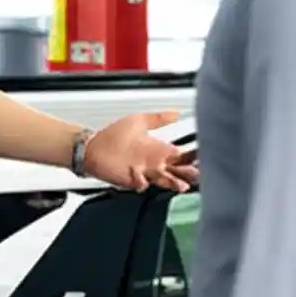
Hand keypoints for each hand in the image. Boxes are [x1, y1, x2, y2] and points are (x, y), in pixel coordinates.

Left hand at [82, 111, 198, 192]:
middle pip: (177, 169)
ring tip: (182, 184)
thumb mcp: (139, 121)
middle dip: (188, 172)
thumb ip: (158, 118)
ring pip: (164, 179)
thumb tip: (177, 112)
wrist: (93, 148)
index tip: (203, 155)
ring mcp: (144, 172)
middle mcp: (154, 162)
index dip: (192, 155)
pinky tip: (148, 181)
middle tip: (199, 172)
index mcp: (158, 148)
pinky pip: (143, 183)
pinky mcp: (132, 180)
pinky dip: (145, 182)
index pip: (180, 154)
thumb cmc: (113, 135)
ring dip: (173, 182)